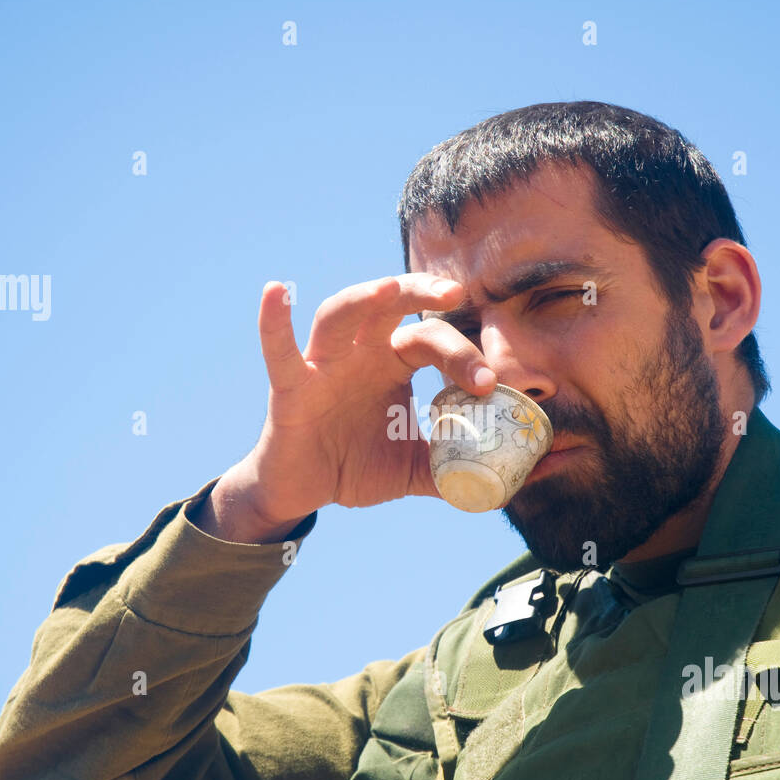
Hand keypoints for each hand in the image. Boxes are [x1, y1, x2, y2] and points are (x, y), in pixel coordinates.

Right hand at [197, 274, 494, 542]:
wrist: (304, 490)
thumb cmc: (356, 464)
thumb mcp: (416, 468)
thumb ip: (455, 467)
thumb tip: (506, 485)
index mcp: (393, 362)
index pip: (431, 339)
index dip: (461, 355)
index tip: (491, 383)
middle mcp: (360, 351)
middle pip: (392, 308)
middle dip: (422, 295)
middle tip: (456, 295)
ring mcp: (323, 363)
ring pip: (341, 314)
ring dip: (366, 297)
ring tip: (392, 289)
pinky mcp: (289, 385)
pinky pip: (280, 350)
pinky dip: (273, 321)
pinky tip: (275, 291)